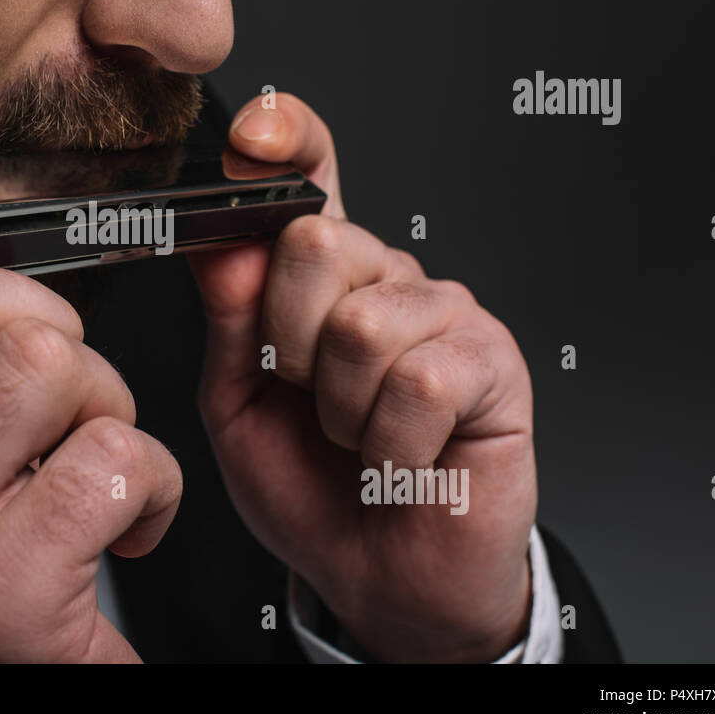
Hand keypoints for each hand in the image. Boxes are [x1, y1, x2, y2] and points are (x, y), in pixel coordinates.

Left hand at [187, 94, 535, 661]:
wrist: (378, 575)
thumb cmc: (308, 485)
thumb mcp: (237, 400)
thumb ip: (228, 318)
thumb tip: (220, 238)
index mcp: (319, 278)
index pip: (310, 180)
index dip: (288, 139)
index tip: (256, 137)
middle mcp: (386, 276)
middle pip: (317, 242)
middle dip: (287, 342)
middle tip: (308, 397)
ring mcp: (445, 312)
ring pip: (363, 324)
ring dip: (341, 410)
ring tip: (359, 437)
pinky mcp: (494, 362)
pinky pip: (418, 383)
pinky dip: (390, 445)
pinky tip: (403, 459)